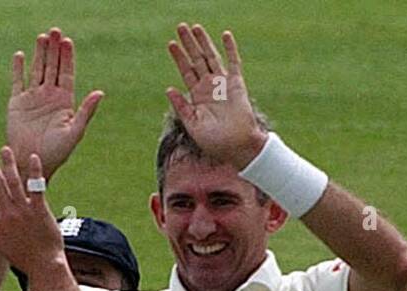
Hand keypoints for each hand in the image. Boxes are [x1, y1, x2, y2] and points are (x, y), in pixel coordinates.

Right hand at [0, 149, 64, 278]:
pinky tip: (33, 157)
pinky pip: (36, 187)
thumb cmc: (20, 256)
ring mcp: (24, 211)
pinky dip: (35, 171)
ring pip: (14, 182)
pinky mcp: (40, 210)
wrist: (43, 265)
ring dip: (9, 164)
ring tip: (5, 149)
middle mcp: (8, 214)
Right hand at [6, 27, 102, 180]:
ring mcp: (33, 99)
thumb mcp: (74, 133)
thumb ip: (86, 112)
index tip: (68, 42)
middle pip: (52, 67)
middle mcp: (49, 97)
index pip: (66, 74)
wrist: (32, 164)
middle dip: (54, 49)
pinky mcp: (17, 104)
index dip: (67, 58)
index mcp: (64, 102)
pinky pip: (17, 81)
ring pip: (37, 70)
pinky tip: (20, 54)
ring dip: (39, 53)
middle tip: (56, 31)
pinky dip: (18, 68)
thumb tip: (100, 93)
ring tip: (42, 36)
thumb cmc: (56, 154)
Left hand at [165, 24, 266, 170]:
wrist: (237, 147)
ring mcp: (223, 84)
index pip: (186, 71)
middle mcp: (209, 87)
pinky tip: (225, 35)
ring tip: (195, 27)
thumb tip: (169, 89)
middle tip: (180, 26)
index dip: (178, 57)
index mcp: (197, 97)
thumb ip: (182, 107)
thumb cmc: (215, 142)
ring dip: (203, 42)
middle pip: (197, 60)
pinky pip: (234, 62)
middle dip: (188, 44)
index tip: (171, 44)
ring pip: (211, 57)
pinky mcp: (237, 84)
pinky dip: (230, 48)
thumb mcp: (193, 125)